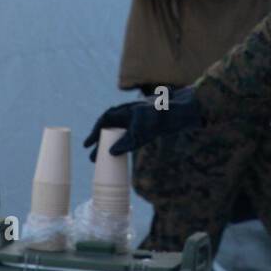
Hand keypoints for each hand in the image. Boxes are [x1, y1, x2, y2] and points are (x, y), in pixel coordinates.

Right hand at [83, 86, 202, 158]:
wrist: (184, 112)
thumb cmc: (163, 117)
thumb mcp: (144, 131)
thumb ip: (128, 142)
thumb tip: (112, 153)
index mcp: (127, 110)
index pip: (105, 120)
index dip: (95, 132)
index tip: (87, 145)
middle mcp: (131, 115)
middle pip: (111, 128)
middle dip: (101, 142)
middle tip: (92, 157)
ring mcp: (140, 121)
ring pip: (121, 134)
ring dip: (112, 145)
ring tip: (104, 159)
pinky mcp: (149, 129)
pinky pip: (131, 138)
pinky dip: (124, 146)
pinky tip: (122, 155)